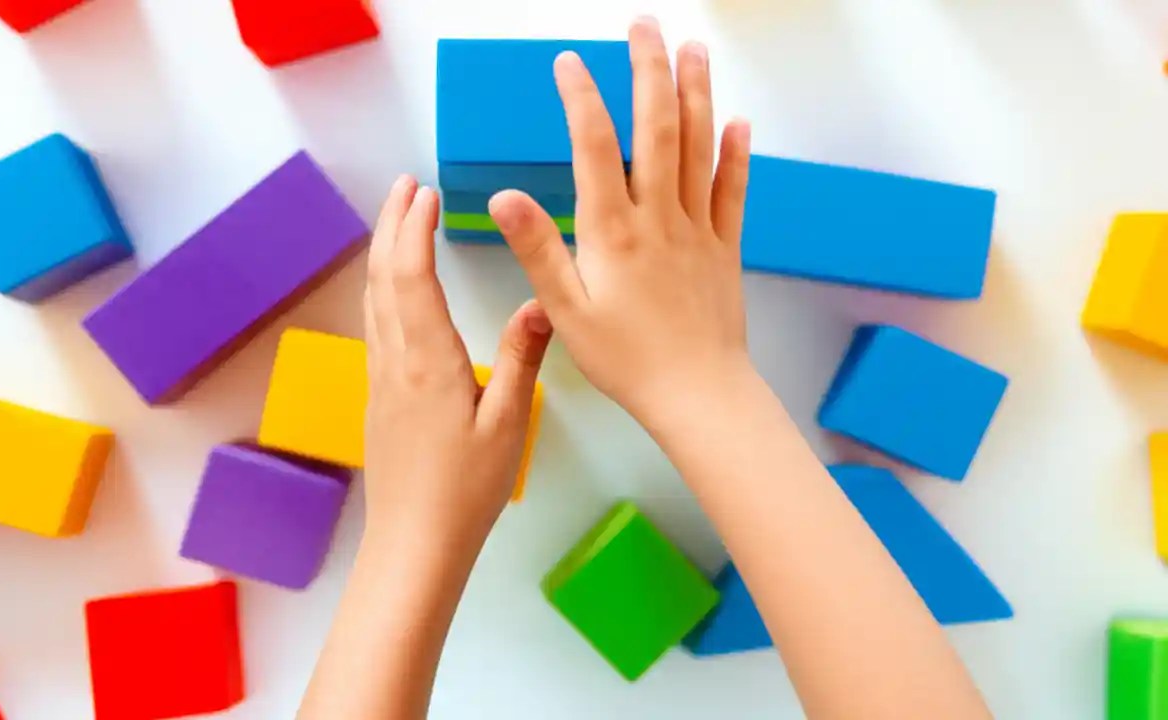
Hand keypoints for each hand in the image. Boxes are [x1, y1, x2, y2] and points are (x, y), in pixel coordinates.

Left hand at [363, 176, 552, 552]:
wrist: (414, 544)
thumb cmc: (465, 490)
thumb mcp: (507, 423)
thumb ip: (520, 357)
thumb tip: (540, 300)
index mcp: (428, 361)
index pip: (411, 277)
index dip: (412, 228)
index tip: (423, 189)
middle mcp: (395, 361)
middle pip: (381, 278)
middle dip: (389, 225)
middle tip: (404, 184)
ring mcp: (380, 379)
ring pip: (372, 300)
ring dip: (382, 253)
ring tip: (397, 220)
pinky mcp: (378, 398)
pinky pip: (375, 325)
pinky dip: (382, 287)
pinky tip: (394, 288)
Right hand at [489, 18, 753, 428]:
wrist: (698, 394)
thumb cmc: (627, 360)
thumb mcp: (566, 310)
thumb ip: (538, 248)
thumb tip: (504, 196)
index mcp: (613, 231)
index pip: (596, 146)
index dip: (582, 98)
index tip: (570, 62)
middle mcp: (659, 217)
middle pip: (658, 127)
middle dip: (649, 70)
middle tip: (643, 26)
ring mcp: (697, 228)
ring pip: (700, 146)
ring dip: (697, 92)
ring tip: (693, 49)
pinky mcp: (725, 247)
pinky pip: (733, 189)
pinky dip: (737, 152)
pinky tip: (739, 120)